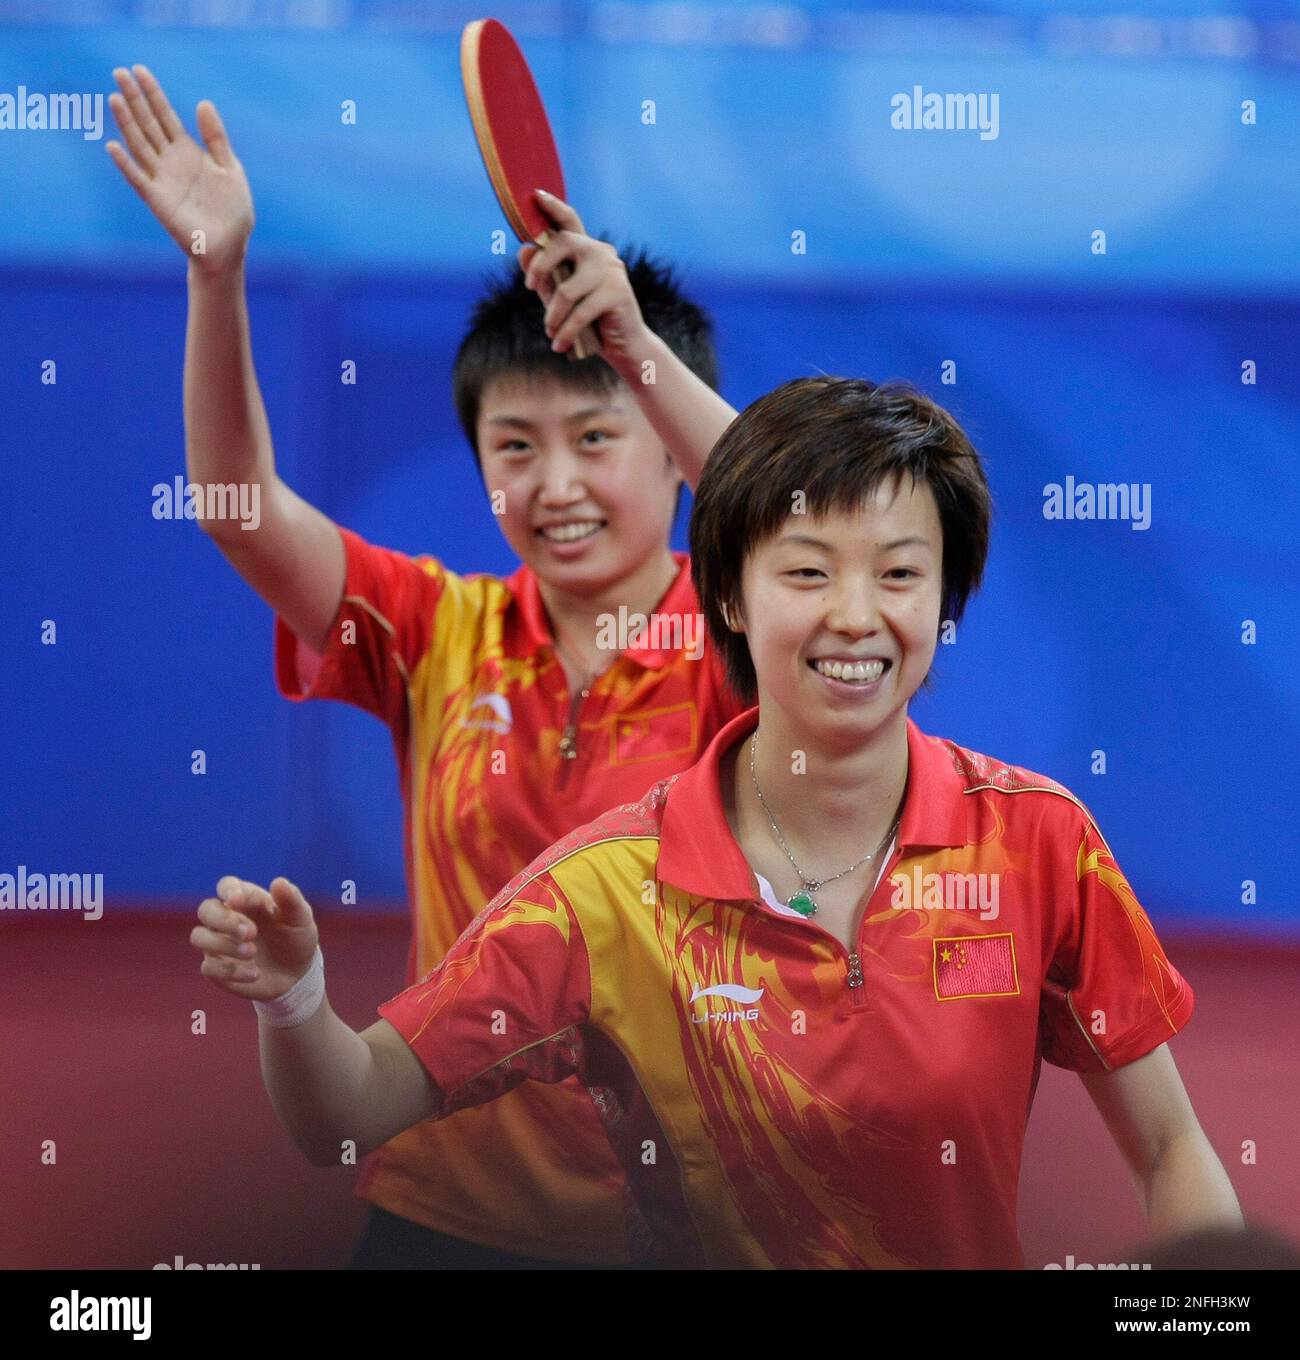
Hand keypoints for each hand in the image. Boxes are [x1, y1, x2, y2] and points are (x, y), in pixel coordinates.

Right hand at [106, 64, 253, 275]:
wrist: (230, 247)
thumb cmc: (232, 211)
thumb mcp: (230, 168)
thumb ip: (215, 138)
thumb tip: (203, 102)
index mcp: (188, 151)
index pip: (166, 116)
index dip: (153, 93)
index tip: (138, 69)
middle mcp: (170, 161)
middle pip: (148, 124)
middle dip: (134, 99)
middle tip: (118, 72)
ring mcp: (162, 180)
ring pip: (139, 145)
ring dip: (126, 123)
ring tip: (114, 98)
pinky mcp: (158, 201)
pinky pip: (138, 179)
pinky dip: (126, 165)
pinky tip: (114, 147)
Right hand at [191, 876, 318, 1001]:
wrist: (297, 974)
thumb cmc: (296, 937)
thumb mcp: (300, 918)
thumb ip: (291, 900)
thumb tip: (278, 882)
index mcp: (247, 900)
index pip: (227, 886)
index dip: (228, 891)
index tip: (237, 901)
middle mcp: (227, 919)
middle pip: (206, 909)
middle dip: (224, 920)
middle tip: (251, 932)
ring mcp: (219, 943)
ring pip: (199, 937)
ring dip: (223, 944)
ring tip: (252, 953)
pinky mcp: (217, 968)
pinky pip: (209, 968)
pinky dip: (231, 971)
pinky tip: (255, 973)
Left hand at [517, 191, 652, 369]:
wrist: (624, 347)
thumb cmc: (590, 321)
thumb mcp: (560, 298)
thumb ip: (543, 276)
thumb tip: (523, 251)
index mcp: (587, 250)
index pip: (569, 222)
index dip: (553, 207)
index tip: (535, 195)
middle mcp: (601, 252)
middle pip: (562, 244)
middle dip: (541, 266)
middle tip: (530, 287)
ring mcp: (612, 270)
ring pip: (566, 290)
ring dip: (553, 318)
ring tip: (551, 335)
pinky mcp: (618, 292)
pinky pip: (581, 312)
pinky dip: (566, 332)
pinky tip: (561, 346)